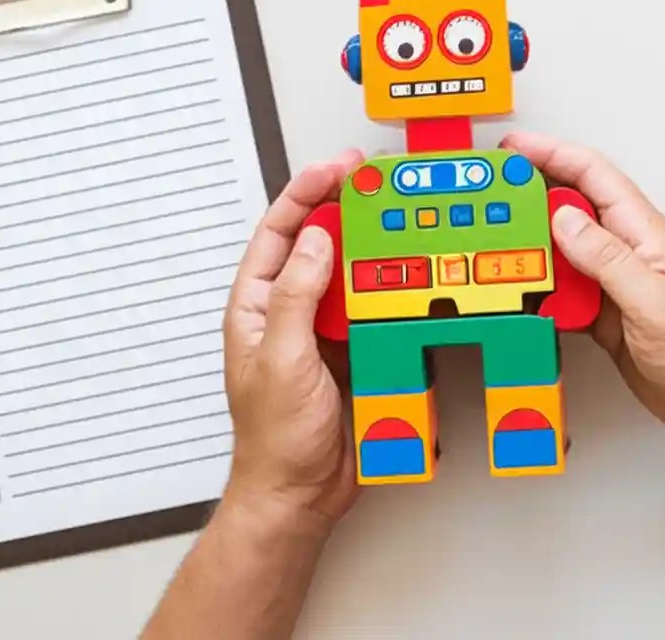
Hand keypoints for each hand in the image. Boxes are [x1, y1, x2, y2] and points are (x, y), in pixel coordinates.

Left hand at [222, 150, 362, 526]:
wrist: (300, 494)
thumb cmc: (274, 438)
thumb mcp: (282, 359)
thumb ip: (297, 297)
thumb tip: (316, 240)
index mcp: (257, 306)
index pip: (280, 233)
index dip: (306, 193)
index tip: (337, 169)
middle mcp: (288, 312)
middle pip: (317, 244)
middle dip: (344, 209)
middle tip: (377, 183)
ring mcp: (321, 331)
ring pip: (349, 274)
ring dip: (372, 248)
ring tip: (396, 220)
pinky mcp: (351, 352)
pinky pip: (373, 310)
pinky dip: (391, 290)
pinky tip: (407, 276)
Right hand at [502, 132, 664, 440]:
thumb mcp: (655, 301)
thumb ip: (608, 259)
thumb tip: (565, 221)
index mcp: (643, 235)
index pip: (592, 177)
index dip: (552, 154)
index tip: (513, 149)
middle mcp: (625, 252)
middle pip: (568, 208)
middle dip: (528, 196)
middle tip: (489, 198)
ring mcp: (612, 283)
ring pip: (559, 252)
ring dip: (528, 248)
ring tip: (494, 248)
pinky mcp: (602, 315)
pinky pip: (561, 292)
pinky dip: (538, 292)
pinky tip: (522, 297)